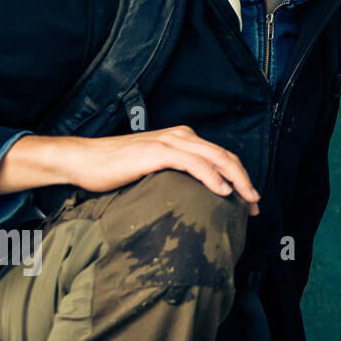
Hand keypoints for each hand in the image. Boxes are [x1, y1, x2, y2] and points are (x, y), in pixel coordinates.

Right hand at [61, 126, 261, 215]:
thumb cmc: (115, 169)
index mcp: (184, 139)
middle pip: (226, 156)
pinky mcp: (158, 152)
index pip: (222, 157)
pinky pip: (193, 163)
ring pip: (216, 158)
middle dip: (245, 181)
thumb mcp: (154, 170)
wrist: (83, 160)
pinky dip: (212, 177)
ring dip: (237, 180)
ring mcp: (170, 142)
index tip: (250, 202)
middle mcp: (182, 136)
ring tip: (247, 200)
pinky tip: (222, 191)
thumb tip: (196, 198)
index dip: (241, 177)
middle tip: (256, 205)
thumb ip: (176, 176)